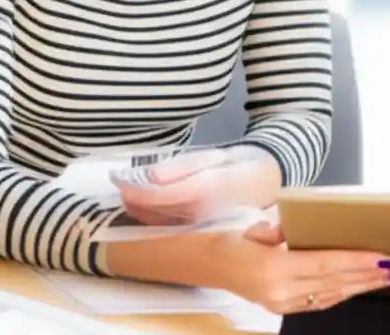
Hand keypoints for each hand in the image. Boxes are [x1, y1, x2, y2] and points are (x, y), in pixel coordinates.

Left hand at [114, 148, 276, 225]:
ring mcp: (198, 227)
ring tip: (130, 192)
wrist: (273, 184)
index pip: (156, 194)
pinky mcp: (199, 232)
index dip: (133, 186)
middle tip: (120, 181)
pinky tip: (147, 205)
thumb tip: (148, 177)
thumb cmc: (243, 165)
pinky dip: (152, 216)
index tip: (117, 176)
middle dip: (132, 197)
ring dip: (139, 208)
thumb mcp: (215, 157)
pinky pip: (168, 226)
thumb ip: (181, 168)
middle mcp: (198, 215)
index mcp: (203, 192)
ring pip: (157, 220)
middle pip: (152, 210)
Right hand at [217, 221, 389, 313]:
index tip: (383, 257)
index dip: (357, 262)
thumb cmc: (233, 243)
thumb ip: (279, 230)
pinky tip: (362, 285)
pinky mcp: (284, 308)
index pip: (326, 265)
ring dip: (363, 285)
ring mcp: (283, 303)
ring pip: (332, 294)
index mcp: (274, 269)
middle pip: (335, 282)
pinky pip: (322, 301)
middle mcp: (281, 291)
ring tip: (389, 276)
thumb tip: (298, 228)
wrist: (209, 267)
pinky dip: (345, 292)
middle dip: (369, 275)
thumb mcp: (254, 230)